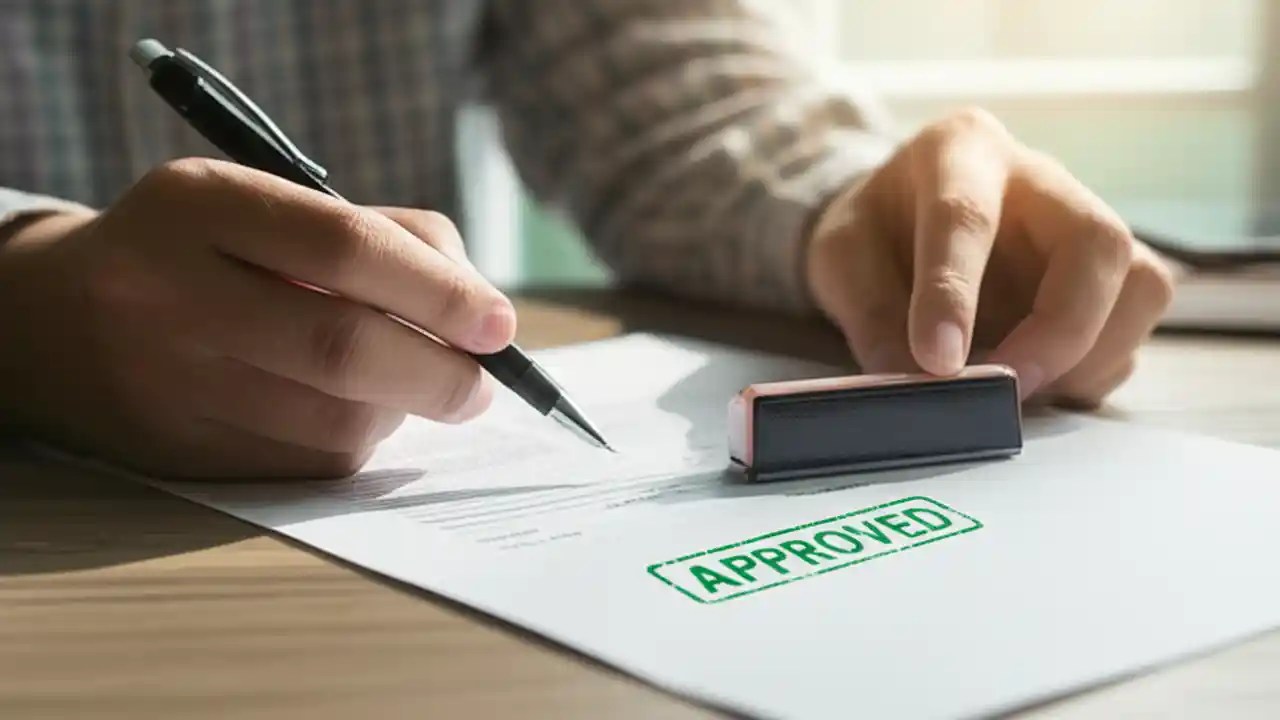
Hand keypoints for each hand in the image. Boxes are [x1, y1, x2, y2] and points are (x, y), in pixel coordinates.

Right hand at [0, 158, 514, 477]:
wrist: (56, 323)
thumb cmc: (206, 251)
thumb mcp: (271, 203)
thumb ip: (386, 235)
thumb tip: (480, 309)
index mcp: (198, 205)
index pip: (343, 247)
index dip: (439, 291)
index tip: (498, 324)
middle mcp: (169, 291)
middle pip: (342, 348)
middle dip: (441, 373)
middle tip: (482, 386)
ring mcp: (167, 383)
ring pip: (333, 420)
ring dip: (400, 411)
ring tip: (405, 384)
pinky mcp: (178, 457)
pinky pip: (307, 466)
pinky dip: (356, 444)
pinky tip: (348, 412)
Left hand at [806, 108, 1174, 406]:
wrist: (904, 221)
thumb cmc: (877, 230)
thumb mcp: (842, 258)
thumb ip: (870, 314)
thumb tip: (912, 381)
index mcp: (961, 151)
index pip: (966, 217)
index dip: (953, 294)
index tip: (937, 362)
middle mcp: (1042, 180)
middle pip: (1096, 242)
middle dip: (1060, 330)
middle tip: (1006, 388)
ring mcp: (1087, 224)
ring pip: (1139, 286)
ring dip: (1085, 359)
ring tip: (1015, 388)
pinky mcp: (1110, 278)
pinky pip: (1131, 330)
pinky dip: (1088, 373)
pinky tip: (1036, 381)